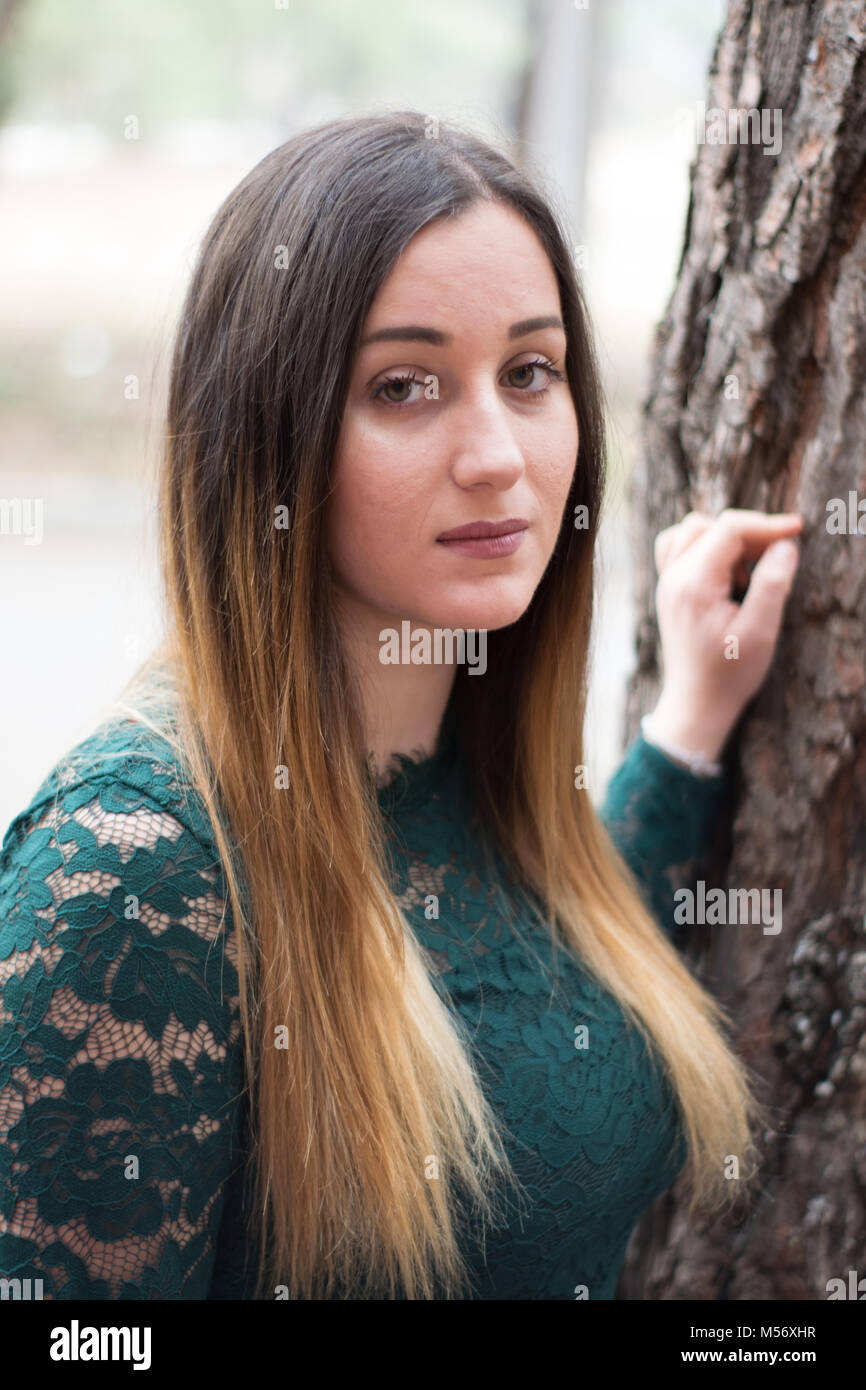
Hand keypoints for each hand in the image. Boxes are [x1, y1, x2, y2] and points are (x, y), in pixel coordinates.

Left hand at [647, 508, 802, 761]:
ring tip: (747, 573)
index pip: (729, 528)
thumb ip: (772, 585)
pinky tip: (726, 572)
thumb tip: (784, 545)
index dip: (767, 524)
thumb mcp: (760, 632)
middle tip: (776, 558)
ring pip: (692, 530)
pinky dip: (704, 546)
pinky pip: (678, 546)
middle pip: (711, 525)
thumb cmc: (729, 674)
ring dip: (725, 539)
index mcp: (694, 584)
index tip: (798, 530)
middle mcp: (673, 577)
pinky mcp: (669, 589)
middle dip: (750, 532)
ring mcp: (667, 582)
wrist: (696, 703)